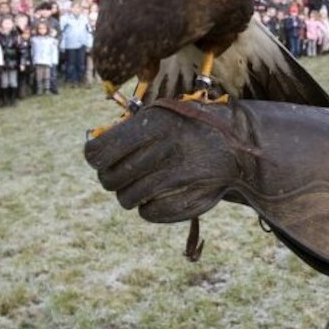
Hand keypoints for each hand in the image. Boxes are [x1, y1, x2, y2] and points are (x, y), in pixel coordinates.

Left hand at [87, 101, 242, 221]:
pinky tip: (161, 194)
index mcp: (151, 126)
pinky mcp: (183, 201)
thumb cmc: (187, 127)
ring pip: (125, 199)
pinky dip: (149, 206)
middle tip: (127, 172)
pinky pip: (147, 212)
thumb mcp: (158, 116)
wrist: (234, 144)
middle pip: (108, 179)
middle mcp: (161, 151)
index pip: (98, 153)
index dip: (95, 158)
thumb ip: (127, 132)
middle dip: (112, 178)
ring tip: (147, 182)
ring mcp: (173, 178)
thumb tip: (94, 154)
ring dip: (130, 193)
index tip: (102, 159)